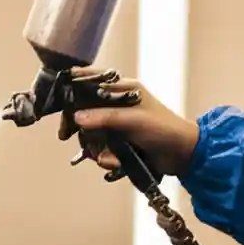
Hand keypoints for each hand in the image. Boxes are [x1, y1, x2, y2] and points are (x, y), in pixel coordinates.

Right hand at [58, 70, 198, 176]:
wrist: (183, 155)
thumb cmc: (164, 129)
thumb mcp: (134, 120)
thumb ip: (106, 118)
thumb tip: (78, 117)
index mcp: (124, 89)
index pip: (93, 81)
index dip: (74, 87)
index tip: (60, 97)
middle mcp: (118, 104)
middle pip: (85, 109)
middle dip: (77, 125)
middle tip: (65, 134)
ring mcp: (118, 124)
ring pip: (92, 133)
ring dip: (96, 148)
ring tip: (108, 158)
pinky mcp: (120, 143)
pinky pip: (102, 149)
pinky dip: (107, 158)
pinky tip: (117, 163)